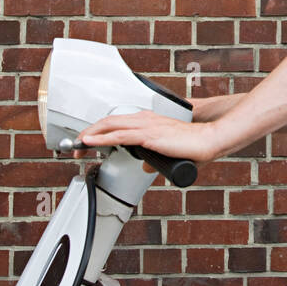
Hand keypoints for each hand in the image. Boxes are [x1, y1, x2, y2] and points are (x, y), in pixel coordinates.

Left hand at [72, 111, 226, 165]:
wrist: (209, 141)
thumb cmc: (194, 145)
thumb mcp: (168, 152)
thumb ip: (154, 157)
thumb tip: (144, 166)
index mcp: (149, 121)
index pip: (118, 122)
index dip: (101, 130)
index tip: (88, 140)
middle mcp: (145, 119)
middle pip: (110, 121)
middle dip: (90, 130)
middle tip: (77, 142)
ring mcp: (146, 125)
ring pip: (111, 125)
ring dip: (91, 133)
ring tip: (78, 141)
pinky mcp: (148, 135)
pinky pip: (119, 136)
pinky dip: (102, 138)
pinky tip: (90, 141)